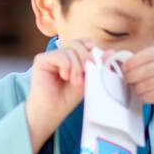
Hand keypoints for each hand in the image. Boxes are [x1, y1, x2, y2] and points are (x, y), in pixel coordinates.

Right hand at [25, 38, 94, 152]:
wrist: (53, 111)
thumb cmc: (69, 97)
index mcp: (73, 56)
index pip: (85, 42)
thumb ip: (98, 65)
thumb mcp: (88, 79)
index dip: (92, 51)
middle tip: (85, 75)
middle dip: (86, 58)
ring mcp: (51, 56)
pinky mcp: (41, 60)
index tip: (97, 65)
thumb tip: (112, 51)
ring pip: (70, 50)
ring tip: (74, 82)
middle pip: (78, 43)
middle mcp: (61, 53)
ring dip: (76, 67)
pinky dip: (66, 67)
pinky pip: (60, 56)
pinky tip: (65, 77)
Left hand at [122, 45, 153, 133]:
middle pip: (140, 73)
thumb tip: (106, 56)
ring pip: (143, 86)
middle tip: (130, 81)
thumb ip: (131, 58)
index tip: (124, 70)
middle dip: (131, 79)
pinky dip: (145, 97)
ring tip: (141, 88)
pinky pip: (149, 96)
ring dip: (138, 89)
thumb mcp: (153, 61)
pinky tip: (148, 94)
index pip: (141, 57)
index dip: (128, 65)